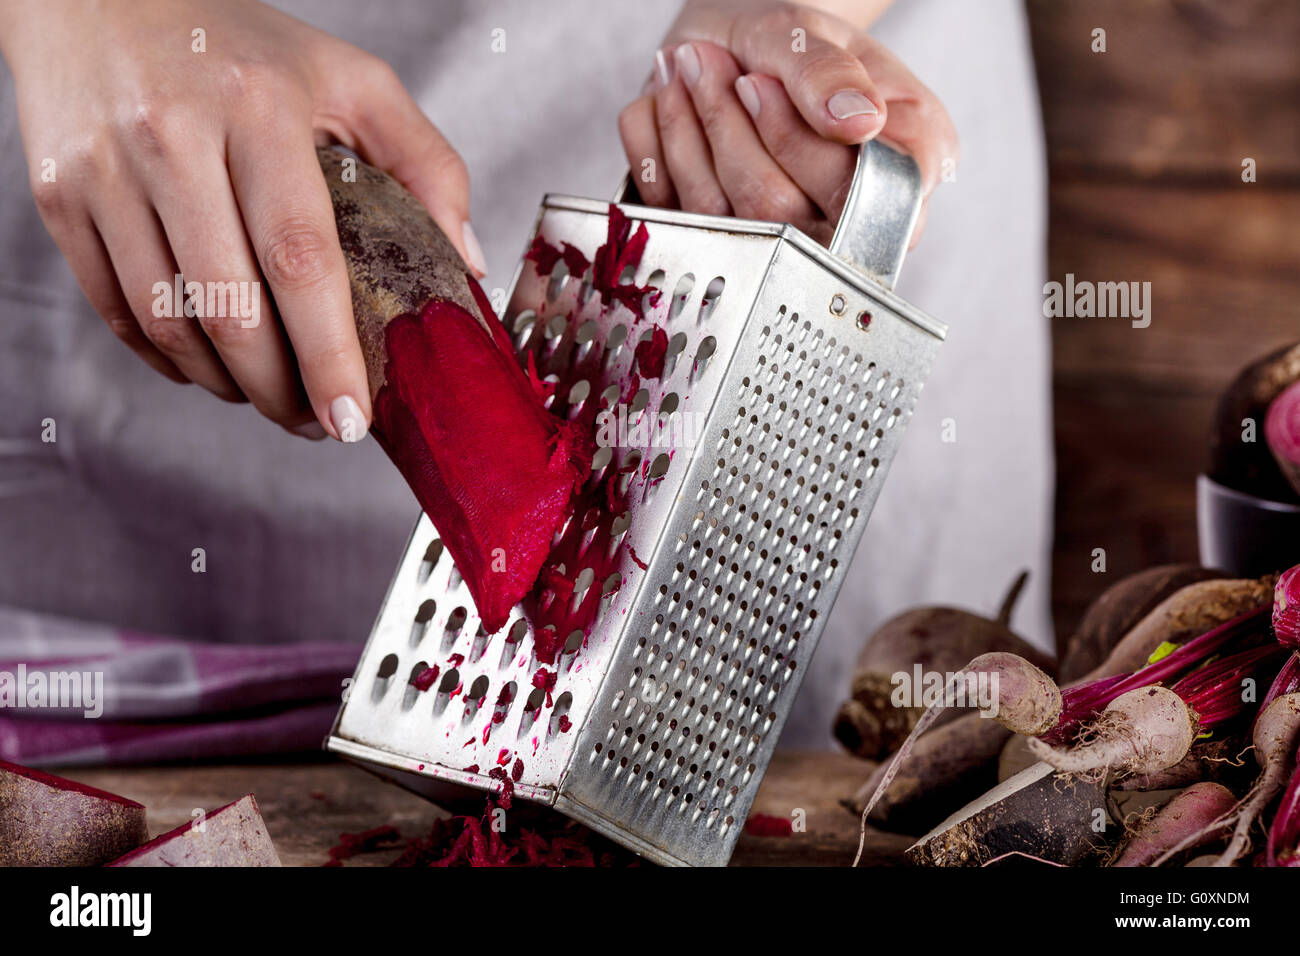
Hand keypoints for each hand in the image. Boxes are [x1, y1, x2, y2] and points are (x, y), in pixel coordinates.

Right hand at [0, 0, 483, 440]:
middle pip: (233, 308)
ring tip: (272, 398)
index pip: (300, 257)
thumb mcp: (350, 79)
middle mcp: (171, 136)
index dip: (329, 352)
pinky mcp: (60, 196)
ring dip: (228, 384)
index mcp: (257, 107)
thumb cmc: (238, 45)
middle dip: (282, 390)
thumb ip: (424, 164)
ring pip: (171, 322)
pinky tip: (212, 366)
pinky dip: (170, 358)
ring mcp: (104, 170)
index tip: (352, 417)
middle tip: (319, 421)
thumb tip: (465, 262)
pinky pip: (119, 310)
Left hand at [618, 0, 957, 246]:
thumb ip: (829, 74)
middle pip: (777, 212)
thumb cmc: (790, 45)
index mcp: (903, 173)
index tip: (758, 84)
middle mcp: (846, 223)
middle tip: (707, 62)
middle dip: (730, 129)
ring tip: (688, 67)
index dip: (795, 145)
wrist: (737, 43)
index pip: (853, 197)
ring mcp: (779, 241)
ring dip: (686, 131)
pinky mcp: (716, 239)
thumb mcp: (811, 36)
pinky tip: (667, 103)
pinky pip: (669, 210)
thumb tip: (859, 122)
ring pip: (719, 217)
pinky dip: (654, 144)